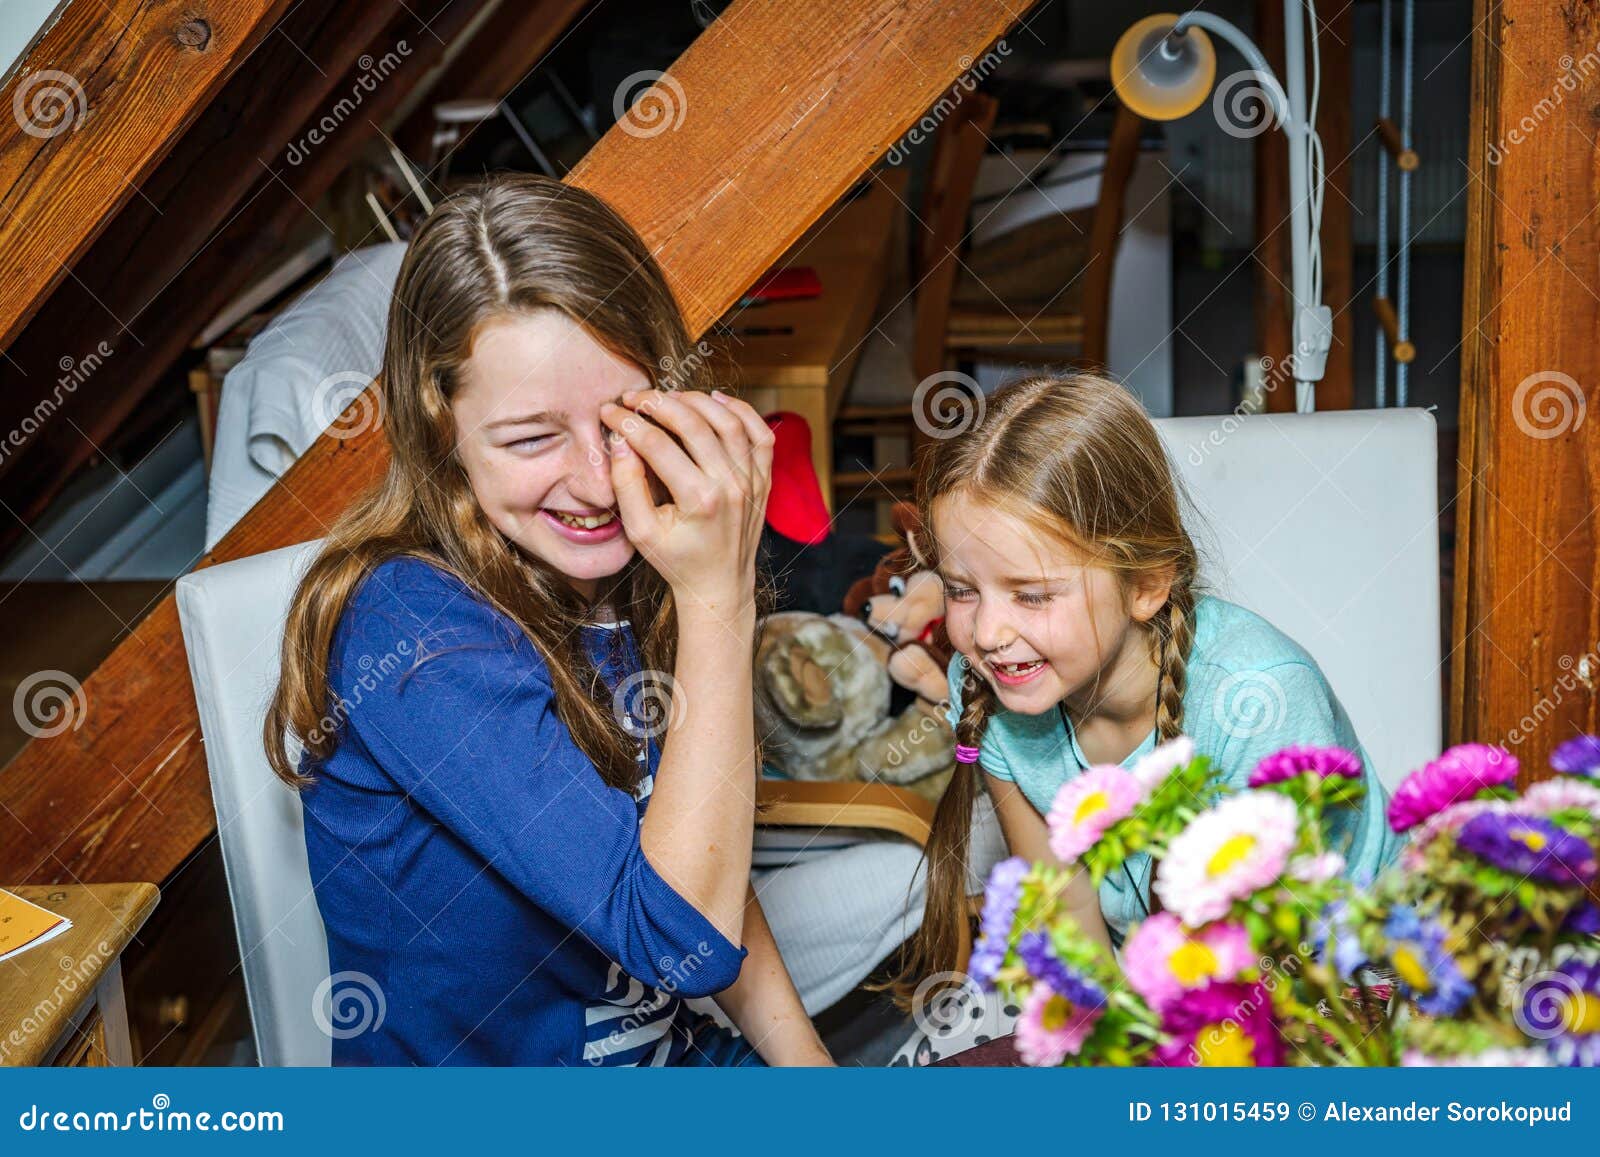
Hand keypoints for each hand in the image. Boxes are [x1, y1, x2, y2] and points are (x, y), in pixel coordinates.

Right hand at [601, 389, 773, 616]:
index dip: (628, 422)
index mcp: (699, 500)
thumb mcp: (640, 532)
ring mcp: (751, 480)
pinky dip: (741, 411)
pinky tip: (715, 401)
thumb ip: (627, 485)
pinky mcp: (763, 479)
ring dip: (695, 401)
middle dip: (657, 403)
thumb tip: (621, 441)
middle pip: (693, 424)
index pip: (657, 444)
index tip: (609, 410)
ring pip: (728, 421)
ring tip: (667, 396)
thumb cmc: (677, 560)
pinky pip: (760, 434)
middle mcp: (730, 485)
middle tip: (634, 397)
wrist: (719, 584)